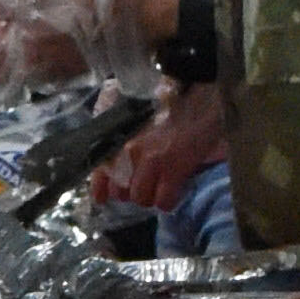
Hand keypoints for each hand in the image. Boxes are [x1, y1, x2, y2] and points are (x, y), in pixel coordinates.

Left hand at [97, 79, 227, 213]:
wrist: (199, 97)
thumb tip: (116, 162)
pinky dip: (168, 201)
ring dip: (151, 197)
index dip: (101, 189)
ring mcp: (150, 162)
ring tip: (161, 187)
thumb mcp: (135, 116)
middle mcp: (128, 151)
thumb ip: (121, 137)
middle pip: (120, 192)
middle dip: (131, 191)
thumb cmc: (168, 102)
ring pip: (141, 199)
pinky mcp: (173, 170)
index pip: (100, 172)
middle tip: (144, 184)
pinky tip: (174, 191)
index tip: (103, 197)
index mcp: (117, 136)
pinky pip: (163, 201)